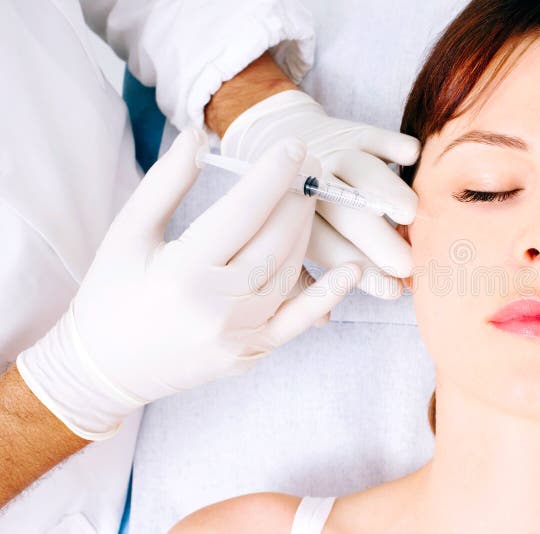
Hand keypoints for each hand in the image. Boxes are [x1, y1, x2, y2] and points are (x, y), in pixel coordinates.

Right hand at [16, 130, 360, 439]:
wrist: (105, 367)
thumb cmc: (111, 293)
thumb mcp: (128, 233)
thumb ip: (165, 184)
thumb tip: (197, 136)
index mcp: (182, 272)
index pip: (243, 212)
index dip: (273, 175)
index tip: (295, 146)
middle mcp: (216, 307)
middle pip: (274, 242)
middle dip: (297, 199)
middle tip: (311, 165)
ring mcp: (237, 336)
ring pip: (288, 274)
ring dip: (305, 233)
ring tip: (311, 199)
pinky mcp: (249, 353)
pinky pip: (296, 322)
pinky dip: (328, 296)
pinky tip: (351, 271)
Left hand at [220, 90, 419, 298]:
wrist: (276, 137)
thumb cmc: (291, 207)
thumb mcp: (285, 242)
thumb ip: (302, 281)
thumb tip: (323, 321)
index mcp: (296, 221)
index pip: (330, 249)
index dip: (362, 273)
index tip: (392, 290)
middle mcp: (312, 186)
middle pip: (346, 213)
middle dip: (377, 241)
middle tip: (407, 264)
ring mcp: (332, 153)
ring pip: (359, 172)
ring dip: (385, 191)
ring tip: (411, 214)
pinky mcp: (349, 129)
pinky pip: (371, 134)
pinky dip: (390, 142)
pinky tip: (411, 155)